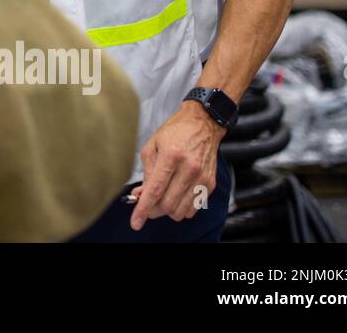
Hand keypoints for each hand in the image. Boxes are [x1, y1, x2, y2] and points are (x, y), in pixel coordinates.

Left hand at [128, 101, 224, 229]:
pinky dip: (181, 208)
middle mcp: (189, 168)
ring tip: (161, 198)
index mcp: (171, 155)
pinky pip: (193, 208)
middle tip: (147, 204)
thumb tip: (140, 194)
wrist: (202, 124)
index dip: (143, 209)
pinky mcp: (210, 183)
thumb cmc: (174, 132)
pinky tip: (176, 196)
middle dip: (153, 210)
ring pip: (180, 211)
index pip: (155, 190)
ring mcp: (202, 177)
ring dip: (167, 210)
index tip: (135, 222)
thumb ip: (146, 172)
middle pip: (167, 205)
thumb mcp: (152, 145)